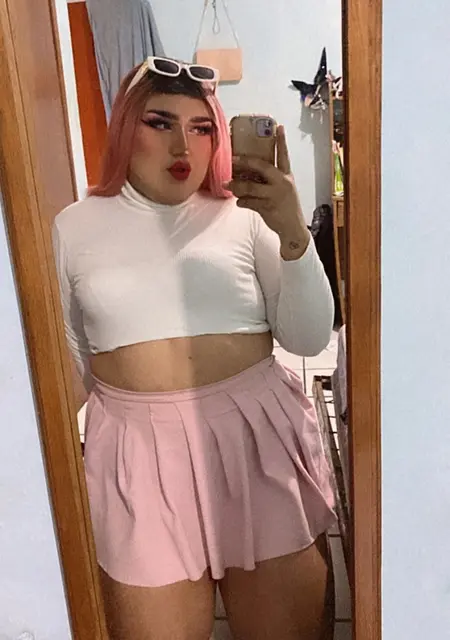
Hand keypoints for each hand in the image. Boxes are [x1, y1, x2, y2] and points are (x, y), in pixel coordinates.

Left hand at [225, 126, 309, 258]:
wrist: (293, 229)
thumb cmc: (285, 208)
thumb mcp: (282, 191)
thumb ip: (268, 182)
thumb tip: (247, 176)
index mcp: (287, 177)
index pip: (284, 155)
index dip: (281, 141)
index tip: (278, 126)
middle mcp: (282, 183)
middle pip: (263, 167)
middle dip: (246, 161)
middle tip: (233, 159)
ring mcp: (275, 195)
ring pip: (251, 187)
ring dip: (236, 186)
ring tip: (227, 185)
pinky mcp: (268, 208)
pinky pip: (249, 202)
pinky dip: (242, 202)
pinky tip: (239, 202)